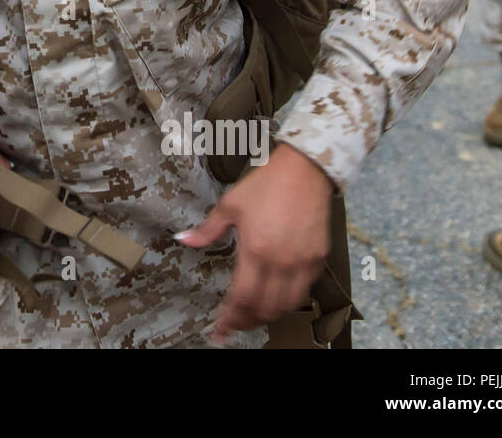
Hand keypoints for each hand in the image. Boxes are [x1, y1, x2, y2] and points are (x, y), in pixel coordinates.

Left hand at [177, 143, 332, 342]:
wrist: (304, 171)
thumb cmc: (266, 184)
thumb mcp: (230, 205)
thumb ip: (208, 230)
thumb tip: (184, 240)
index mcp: (255, 249)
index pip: (241, 297)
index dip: (229, 318)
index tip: (219, 331)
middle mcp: (280, 261)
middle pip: (264, 308)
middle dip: (246, 322)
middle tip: (233, 325)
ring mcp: (302, 263)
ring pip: (286, 305)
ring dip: (267, 315)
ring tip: (252, 316)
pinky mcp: (317, 259)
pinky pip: (303, 291)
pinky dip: (288, 301)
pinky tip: (275, 297)